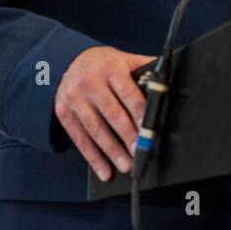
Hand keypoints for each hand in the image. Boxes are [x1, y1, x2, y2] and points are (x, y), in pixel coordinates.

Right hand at [54, 46, 155, 181]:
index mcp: (110, 68)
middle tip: (139, 151)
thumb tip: (167, 79)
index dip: (138, 112)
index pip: (127, 93)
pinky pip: (79, 139)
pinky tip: (104, 170)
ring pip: (95, 129)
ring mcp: (75, 98)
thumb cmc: (103, 63)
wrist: (68, 60)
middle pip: (112, 113)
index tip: (147, 128)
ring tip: (125, 165)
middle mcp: (90, 82)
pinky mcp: (64, 113)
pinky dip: (92, 157)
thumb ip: (144, 69)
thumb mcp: (123, 59)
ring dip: (111, 151)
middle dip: (127, 135)